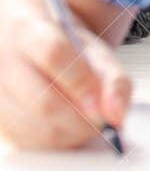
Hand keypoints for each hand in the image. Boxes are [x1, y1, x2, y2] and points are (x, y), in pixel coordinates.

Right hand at [0, 0, 129, 149]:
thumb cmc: (62, 45)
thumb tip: (118, 116)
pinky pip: (27, 141)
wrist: (26, 42)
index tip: (104, 107)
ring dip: (72, 134)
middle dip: (83, 121)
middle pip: (44, 102)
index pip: (54, 54)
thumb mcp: (95, 50)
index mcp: (28, 28)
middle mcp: (3, 59)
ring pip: (35, 128)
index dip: (82, 84)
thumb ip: (115, 79)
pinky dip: (55, 141)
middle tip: (104, 121)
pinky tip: (66, 127)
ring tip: (86, 121)